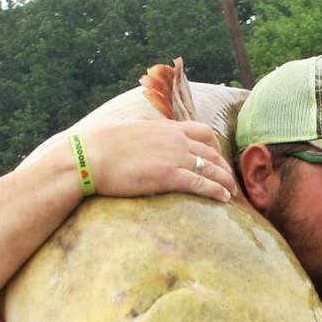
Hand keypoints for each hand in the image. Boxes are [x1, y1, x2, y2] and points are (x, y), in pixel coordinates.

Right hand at [82, 118, 238, 201]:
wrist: (89, 156)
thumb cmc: (103, 144)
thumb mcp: (128, 126)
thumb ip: (143, 124)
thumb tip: (145, 122)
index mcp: (166, 128)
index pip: (203, 132)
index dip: (216, 147)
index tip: (220, 160)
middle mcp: (175, 140)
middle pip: (212, 152)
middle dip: (225, 167)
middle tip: (230, 181)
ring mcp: (173, 157)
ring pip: (210, 168)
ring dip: (225, 181)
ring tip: (232, 194)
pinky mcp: (168, 176)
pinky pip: (200, 183)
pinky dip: (216, 191)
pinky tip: (223, 199)